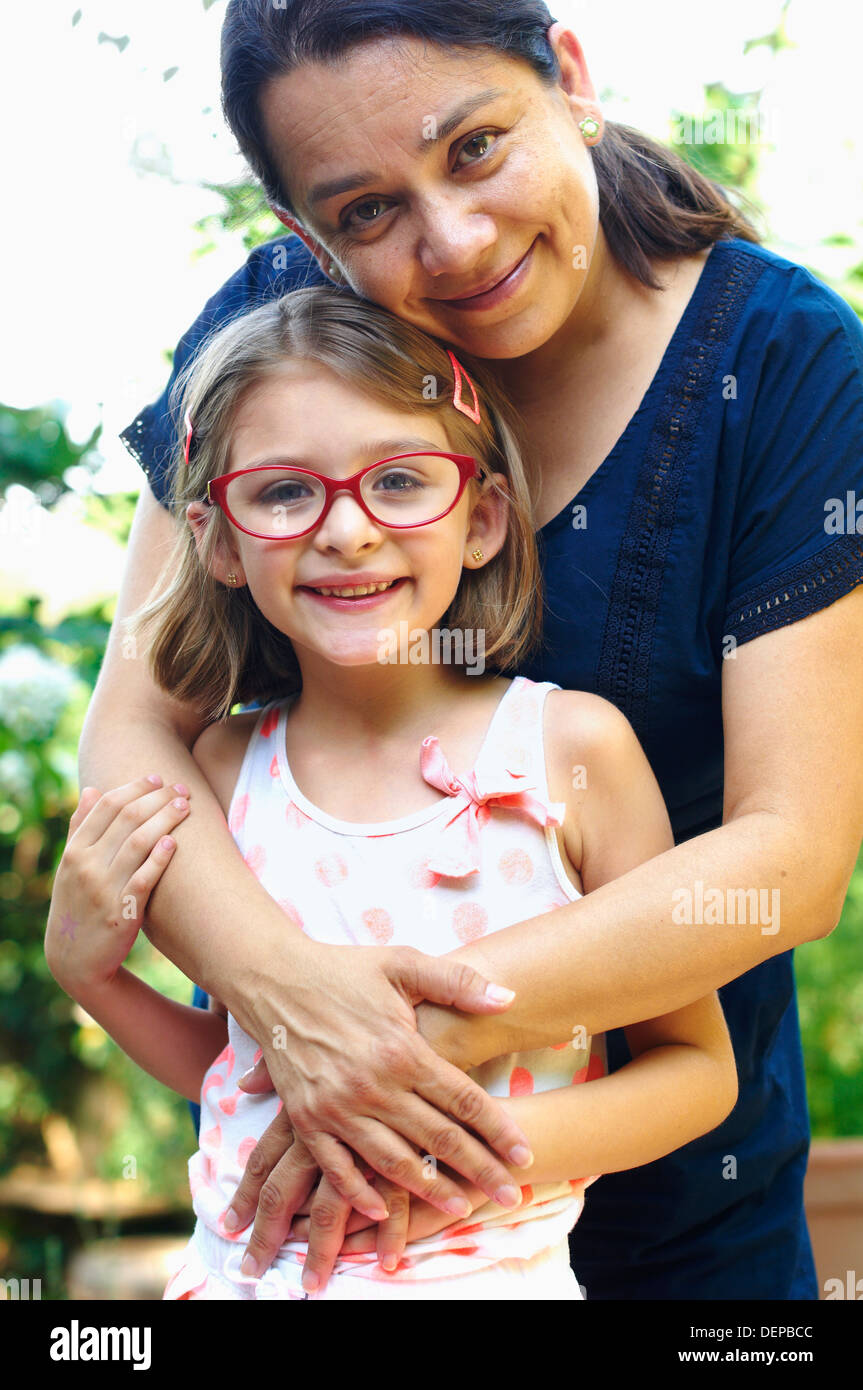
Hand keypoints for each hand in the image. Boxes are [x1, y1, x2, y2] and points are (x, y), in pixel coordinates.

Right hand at [45, 775, 190, 995]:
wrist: (75, 959)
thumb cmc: (77, 904)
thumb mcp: (70, 867)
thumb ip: (80, 827)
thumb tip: (91, 789)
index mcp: (74, 851)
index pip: (107, 806)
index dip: (134, 787)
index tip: (157, 777)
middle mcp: (86, 866)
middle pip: (127, 818)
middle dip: (157, 798)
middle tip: (182, 788)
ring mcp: (104, 890)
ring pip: (139, 842)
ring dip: (165, 819)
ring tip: (186, 805)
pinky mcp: (122, 912)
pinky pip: (143, 879)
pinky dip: (159, 858)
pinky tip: (174, 842)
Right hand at [235, 945, 530, 1224]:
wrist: (273, 979)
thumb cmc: (342, 970)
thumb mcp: (402, 964)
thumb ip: (457, 982)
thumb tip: (509, 997)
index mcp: (401, 1050)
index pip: (463, 1099)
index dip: (498, 1130)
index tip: (525, 1154)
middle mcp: (373, 1086)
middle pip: (438, 1139)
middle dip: (480, 1170)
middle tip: (513, 1195)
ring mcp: (337, 1107)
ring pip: (393, 1161)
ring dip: (430, 1189)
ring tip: (463, 1208)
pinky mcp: (307, 1119)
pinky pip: (337, 1167)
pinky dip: (360, 1192)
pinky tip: (384, 1209)